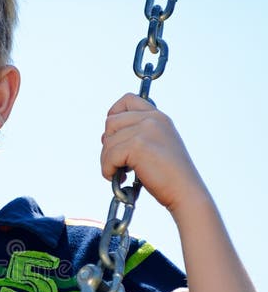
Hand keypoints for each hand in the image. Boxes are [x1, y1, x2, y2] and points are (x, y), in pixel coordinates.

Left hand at [100, 93, 206, 214]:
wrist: (185, 192)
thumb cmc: (170, 176)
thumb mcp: (157, 145)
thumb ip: (138, 135)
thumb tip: (106, 137)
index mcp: (158, 117)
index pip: (128, 100)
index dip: (114, 114)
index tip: (113, 134)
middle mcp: (152, 119)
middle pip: (111, 122)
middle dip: (108, 144)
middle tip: (117, 161)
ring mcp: (145, 130)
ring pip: (108, 141)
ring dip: (108, 160)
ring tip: (120, 172)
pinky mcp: (138, 145)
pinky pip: (109, 156)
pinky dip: (108, 170)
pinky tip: (121, 179)